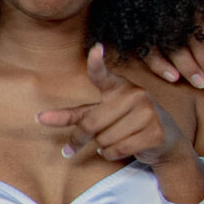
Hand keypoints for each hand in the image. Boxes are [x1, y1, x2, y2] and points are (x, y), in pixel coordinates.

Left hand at [37, 43, 191, 166]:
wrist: (165, 140)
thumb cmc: (125, 124)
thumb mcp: (99, 116)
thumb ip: (71, 117)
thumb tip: (38, 117)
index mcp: (119, 87)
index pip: (103, 75)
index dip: (97, 63)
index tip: (96, 49)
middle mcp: (135, 94)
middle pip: (91, 124)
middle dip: (81, 139)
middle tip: (75, 146)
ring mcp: (148, 112)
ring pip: (104, 140)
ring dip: (102, 147)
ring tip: (115, 140)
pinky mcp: (155, 132)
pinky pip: (118, 150)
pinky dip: (112, 154)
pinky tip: (123, 148)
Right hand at [145, 0, 203, 88]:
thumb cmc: (187, 4)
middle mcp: (176, 4)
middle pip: (193, 29)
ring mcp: (154, 18)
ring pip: (171, 42)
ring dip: (187, 64)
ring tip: (202, 83)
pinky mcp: (136, 32)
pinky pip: (145, 49)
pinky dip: (159, 64)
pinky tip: (173, 77)